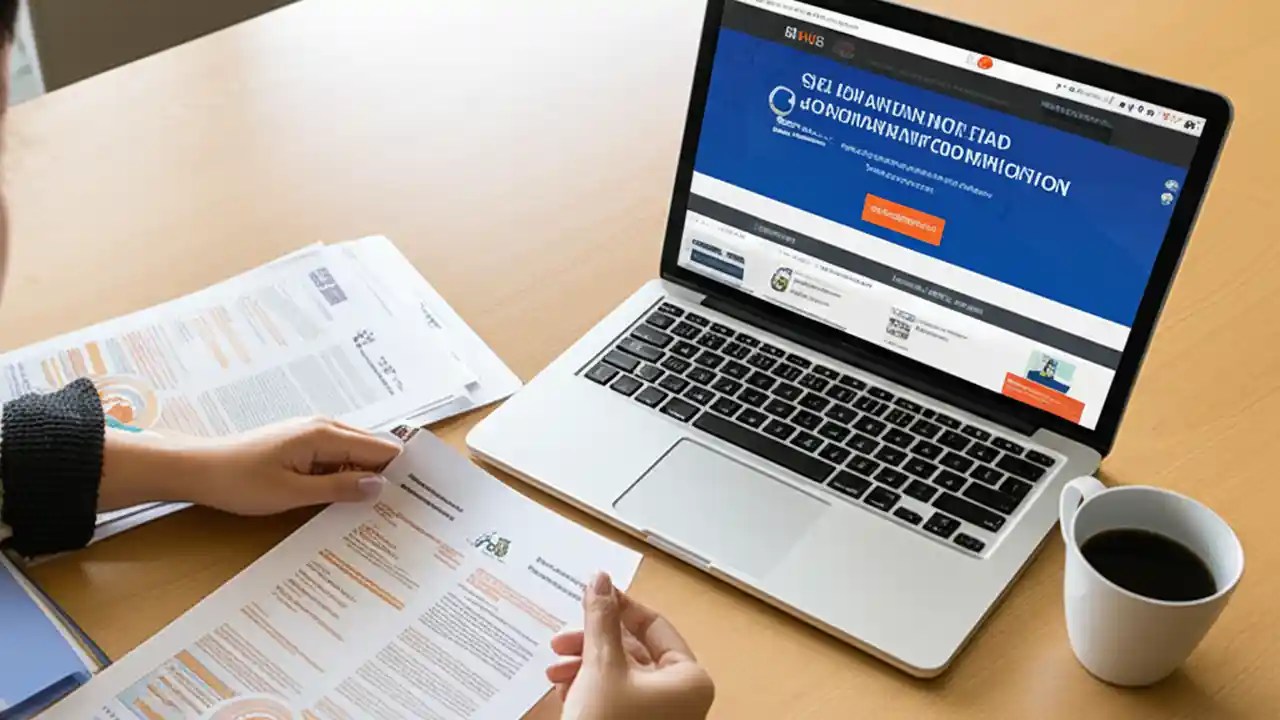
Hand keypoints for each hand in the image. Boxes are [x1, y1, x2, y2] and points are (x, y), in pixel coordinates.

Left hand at [98, 417, 401, 514]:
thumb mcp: (292, 493)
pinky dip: (347, 476)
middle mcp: (324, 427)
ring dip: (367, 477)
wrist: (198, 469)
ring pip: (355, 455)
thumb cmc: (240, 481)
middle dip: (390, 473)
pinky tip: (351, 498)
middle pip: (371, 449)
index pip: (379, 449)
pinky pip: (337, 459)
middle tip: (411, 505)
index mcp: (325, 435)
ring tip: (386, 506)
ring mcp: (312, 434)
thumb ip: (339, 488)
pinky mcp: (303, 445)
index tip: (424, 491)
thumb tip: (379, 486)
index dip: (403, 469)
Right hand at [545, 573, 713, 719]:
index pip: (654, 626)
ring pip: (620, 675)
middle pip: (634, 651)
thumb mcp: (600, 665)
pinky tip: (564, 691)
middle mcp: (682, 698)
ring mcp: (662, 718)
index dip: (619, 607)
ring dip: (585, 667)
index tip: (592, 593)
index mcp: (689, 678)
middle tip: (562, 638)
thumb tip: (600, 580)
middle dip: (593, 644)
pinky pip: (616, 700)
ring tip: (556, 671)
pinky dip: (590, 690)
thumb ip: (600, 618)